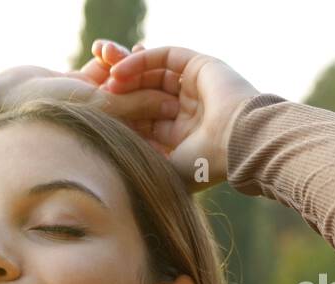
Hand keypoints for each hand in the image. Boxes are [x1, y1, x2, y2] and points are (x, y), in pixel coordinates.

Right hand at [0, 40, 178, 136]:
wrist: (6, 99)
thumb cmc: (52, 110)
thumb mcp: (100, 106)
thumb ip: (135, 105)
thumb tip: (170, 106)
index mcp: (111, 138)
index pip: (149, 120)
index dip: (163, 100)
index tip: (176, 86)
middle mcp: (104, 123)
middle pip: (138, 96)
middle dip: (145, 76)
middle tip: (154, 59)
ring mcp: (92, 102)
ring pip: (122, 79)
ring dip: (125, 62)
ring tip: (123, 50)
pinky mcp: (79, 84)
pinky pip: (103, 68)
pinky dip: (107, 57)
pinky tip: (102, 48)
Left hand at [102, 45, 259, 191]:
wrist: (239, 144)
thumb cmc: (204, 166)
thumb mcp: (165, 171)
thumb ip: (142, 166)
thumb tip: (110, 175)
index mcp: (180, 136)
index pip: (142, 121)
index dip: (120, 118)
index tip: (96, 120)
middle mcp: (186, 109)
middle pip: (145, 94)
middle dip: (120, 94)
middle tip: (94, 96)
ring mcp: (194, 86)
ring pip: (152, 74)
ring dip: (127, 75)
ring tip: (105, 84)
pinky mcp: (200, 65)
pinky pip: (164, 57)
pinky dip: (141, 61)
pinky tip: (119, 72)